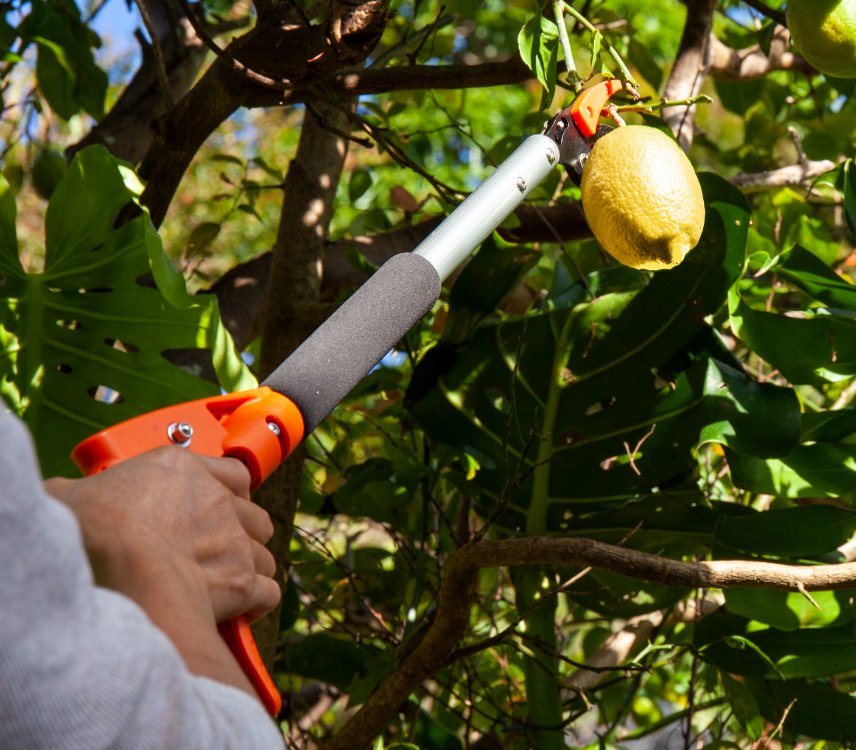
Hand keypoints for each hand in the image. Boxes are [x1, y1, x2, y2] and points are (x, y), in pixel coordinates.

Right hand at [46, 447, 280, 623]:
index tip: (218, 506)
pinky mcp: (242, 579)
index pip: (230, 471)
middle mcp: (216, 500)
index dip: (229, 491)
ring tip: (224, 586)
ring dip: (250, 570)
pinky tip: (240, 612)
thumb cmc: (89, 530)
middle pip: (253, 515)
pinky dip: (257, 603)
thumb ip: (74, 493)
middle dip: (243, 535)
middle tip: (216, 553)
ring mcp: (234, 539)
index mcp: (179, 468)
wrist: (120, 569)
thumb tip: (57, 497)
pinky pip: (267, 591)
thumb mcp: (68, 497)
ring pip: (264, 554)